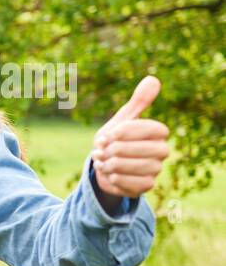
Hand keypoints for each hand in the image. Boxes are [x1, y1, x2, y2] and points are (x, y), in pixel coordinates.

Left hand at [91, 75, 170, 199]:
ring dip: (113, 165)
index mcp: (158, 132)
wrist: (104, 165)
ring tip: (103, 161)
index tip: (108, 135)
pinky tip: (109, 174)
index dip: (124, 133)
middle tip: (102, 150)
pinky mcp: (146, 186)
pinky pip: (133, 184)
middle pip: (143, 150)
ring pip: (137, 167)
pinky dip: (115, 179)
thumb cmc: (114, 139)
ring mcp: (156, 169)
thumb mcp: (122, 119)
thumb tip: (153, 79)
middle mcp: (162, 150)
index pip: (148, 129)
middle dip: (116, 150)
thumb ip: (138, 101)